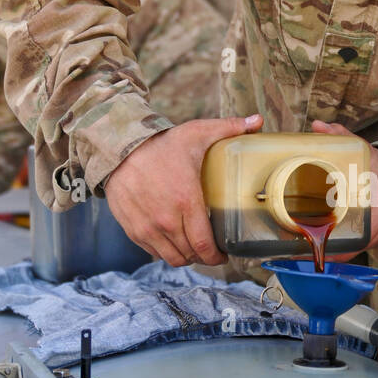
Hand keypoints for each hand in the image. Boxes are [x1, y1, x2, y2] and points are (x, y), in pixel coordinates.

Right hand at [104, 114, 262, 265]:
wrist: (118, 148)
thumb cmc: (161, 143)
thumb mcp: (196, 133)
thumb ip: (230, 128)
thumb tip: (258, 120)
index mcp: (186, 202)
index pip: (205, 245)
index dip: (218, 256)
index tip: (225, 253)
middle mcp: (166, 220)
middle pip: (191, 255)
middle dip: (205, 256)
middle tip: (212, 249)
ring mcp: (147, 227)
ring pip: (173, 258)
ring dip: (186, 256)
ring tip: (194, 247)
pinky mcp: (133, 229)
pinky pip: (154, 252)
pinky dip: (166, 251)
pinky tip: (173, 240)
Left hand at [311, 120, 377, 248]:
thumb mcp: (361, 147)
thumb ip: (340, 136)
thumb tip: (318, 127)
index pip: (360, 228)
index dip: (337, 241)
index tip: (316, 242)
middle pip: (357, 244)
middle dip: (331, 250)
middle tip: (306, 249)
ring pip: (361, 247)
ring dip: (339, 251)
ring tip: (313, 250)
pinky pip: (366, 245)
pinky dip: (349, 247)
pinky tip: (332, 248)